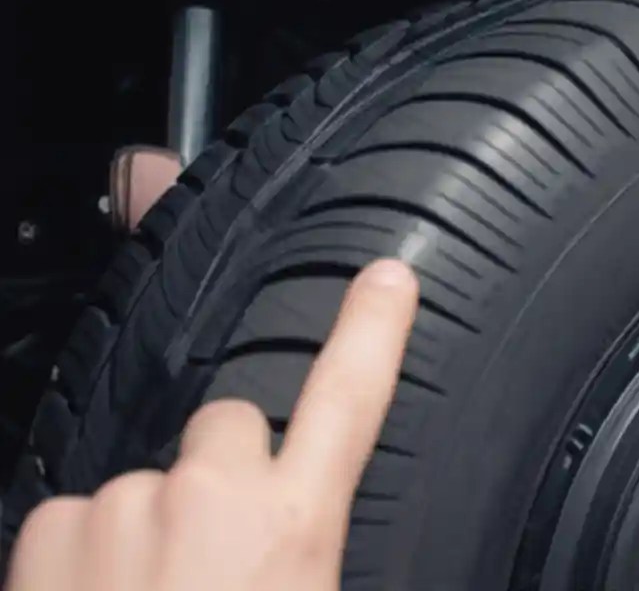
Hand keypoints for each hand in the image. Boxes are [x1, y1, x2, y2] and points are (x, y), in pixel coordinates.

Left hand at [5, 259, 418, 590]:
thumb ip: (305, 557)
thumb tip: (293, 545)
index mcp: (296, 528)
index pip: (351, 401)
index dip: (374, 331)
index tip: (390, 277)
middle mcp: (214, 495)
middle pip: (231, 424)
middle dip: (226, 468)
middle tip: (216, 554)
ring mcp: (128, 503)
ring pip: (152, 478)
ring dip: (152, 521)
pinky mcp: (52, 525)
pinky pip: (80, 510)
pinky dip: (87, 550)